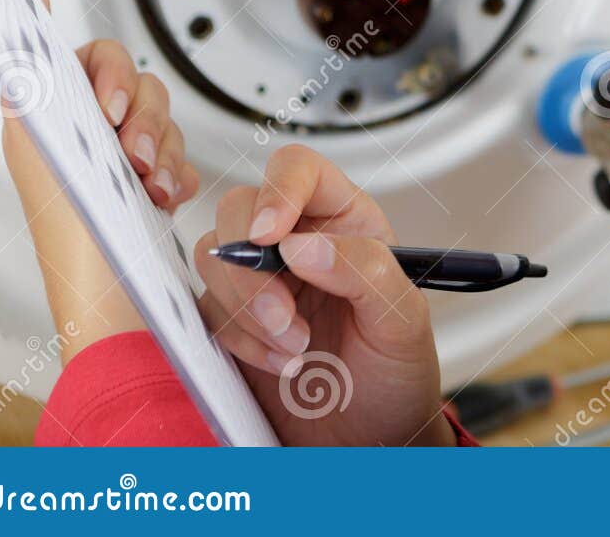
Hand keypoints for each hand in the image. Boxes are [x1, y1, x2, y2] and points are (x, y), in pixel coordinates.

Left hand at [0, 0, 199, 359]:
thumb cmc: (69, 235)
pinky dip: (179, 177)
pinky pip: (184, 158)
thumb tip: (25, 36)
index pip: (82, 59)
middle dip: (144, 119)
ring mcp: (120, 160)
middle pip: (135, 85)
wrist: (111, 294)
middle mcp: (86, 135)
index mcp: (51, 119)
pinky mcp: (151, 185)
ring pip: (164, 121)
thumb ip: (33, 86)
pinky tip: (164, 198)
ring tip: (149, 185)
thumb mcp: (39, 147)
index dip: (104, 68)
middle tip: (131, 154)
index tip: (106, 102)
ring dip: (163, 152)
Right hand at [195, 143, 453, 445]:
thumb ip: (363, 271)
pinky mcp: (232, 322)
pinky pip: (207, 311)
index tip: (271, 235)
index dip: (278, 190)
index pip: (299, 170)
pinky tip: (280, 362)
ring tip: (296, 348)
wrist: (374, 438)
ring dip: (248, 310)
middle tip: (286, 318)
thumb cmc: (398, 371)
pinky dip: (238, 340)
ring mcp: (261, 281)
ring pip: (214, 259)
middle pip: (240, 210)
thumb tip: (303, 244)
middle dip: (253, 268)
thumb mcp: (402, 319)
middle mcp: (297, 241)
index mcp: (346, 221)